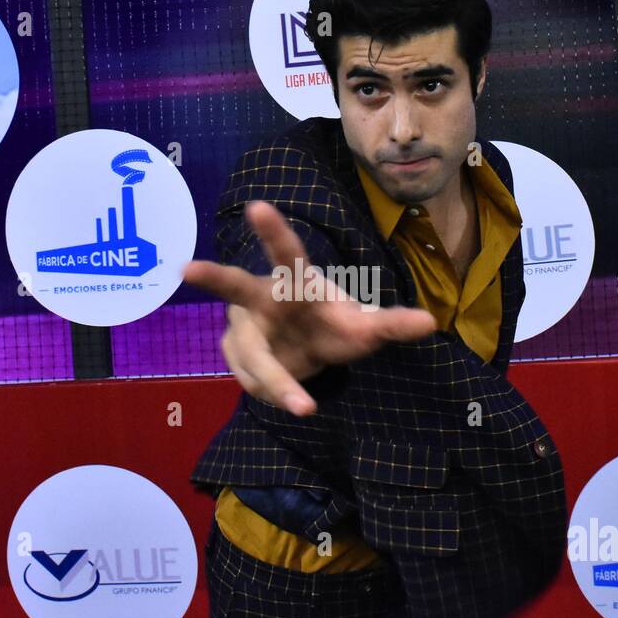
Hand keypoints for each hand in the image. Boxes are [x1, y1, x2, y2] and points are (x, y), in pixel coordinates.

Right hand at [182, 200, 436, 416]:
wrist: (303, 350)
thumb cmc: (330, 326)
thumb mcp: (362, 328)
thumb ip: (390, 325)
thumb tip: (430, 323)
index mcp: (294, 284)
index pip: (286, 254)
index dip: (272, 232)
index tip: (257, 207)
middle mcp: (261, 302)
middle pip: (237, 288)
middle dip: (214, 278)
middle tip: (187, 268)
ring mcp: (243, 331)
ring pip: (251, 357)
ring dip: (276, 382)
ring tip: (307, 410)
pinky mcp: (236, 360)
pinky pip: (257, 383)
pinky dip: (282, 394)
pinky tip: (296, 398)